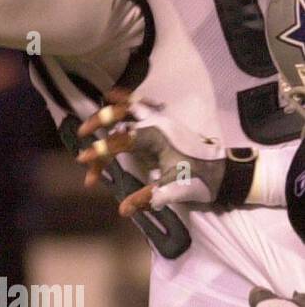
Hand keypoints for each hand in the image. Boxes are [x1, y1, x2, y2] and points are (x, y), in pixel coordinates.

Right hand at [76, 90, 227, 215]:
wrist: (225, 173)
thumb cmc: (200, 180)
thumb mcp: (174, 190)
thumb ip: (147, 198)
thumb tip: (122, 210)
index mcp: (157, 136)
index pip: (120, 140)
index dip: (99, 150)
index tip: (83, 158)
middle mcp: (157, 123)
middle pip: (121, 113)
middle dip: (98, 121)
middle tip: (82, 133)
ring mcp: (162, 121)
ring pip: (131, 106)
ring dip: (112, 109)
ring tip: (97, 108)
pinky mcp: (165, 124)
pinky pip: (143, 104)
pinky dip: (129, 100)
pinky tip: (117, 96)